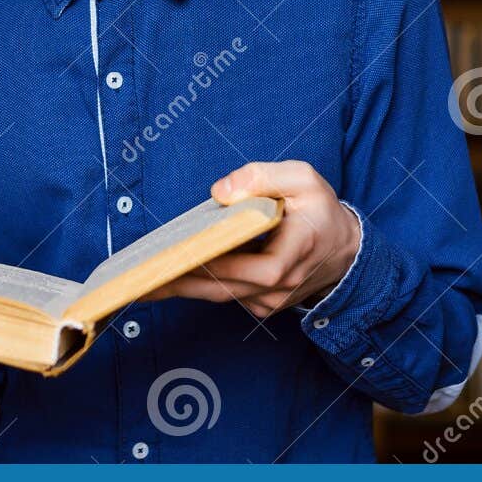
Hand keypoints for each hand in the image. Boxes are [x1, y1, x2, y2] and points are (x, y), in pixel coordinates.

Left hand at [146, 161, 360, 318]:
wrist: (343, 249)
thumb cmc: (320, 210)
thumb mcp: (303, 178)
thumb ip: (263, 177)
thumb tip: (220, 192)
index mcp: (294, 254)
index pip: (255, 269)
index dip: (216, 265)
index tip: (179, 258)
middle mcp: (280, 286)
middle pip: (224, 286)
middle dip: (180, 280)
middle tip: (137, 276)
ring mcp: (270, 301)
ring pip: (219, 294)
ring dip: (181, 286)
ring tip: (141, 279)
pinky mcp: (260, 304)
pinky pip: (224, 294)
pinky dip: (197, 284)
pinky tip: (168, 274)